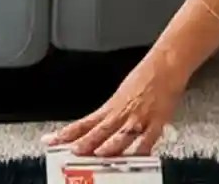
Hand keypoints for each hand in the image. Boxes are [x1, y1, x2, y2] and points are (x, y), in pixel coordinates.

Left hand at [42, 53, 187, 157]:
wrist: (165, 63)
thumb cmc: (147, 75)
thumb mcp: (122, 94)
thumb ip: (112, 114)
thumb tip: (98, 128)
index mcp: (111, 106)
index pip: (84, 122)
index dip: (68, 132)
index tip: (52, 140)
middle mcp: (122, 113)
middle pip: (99, 131)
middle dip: (85, 142)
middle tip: (72, 151)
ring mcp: (139, 118)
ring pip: (121, 135)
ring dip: (109, 145)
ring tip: (97, 154)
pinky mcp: (157, 120)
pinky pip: (148, 138)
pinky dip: (141, 148)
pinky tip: (135, 156)